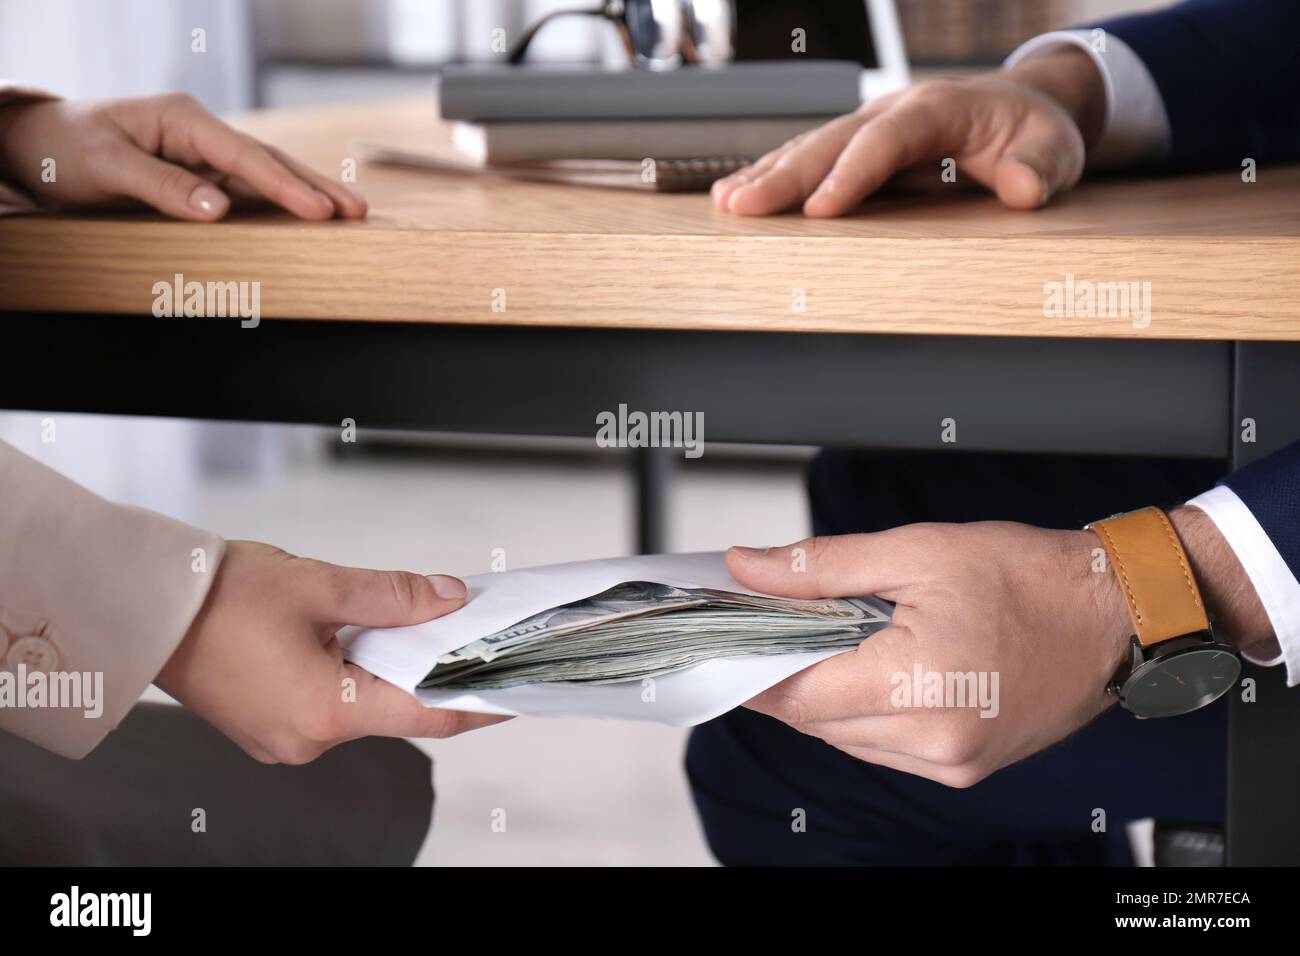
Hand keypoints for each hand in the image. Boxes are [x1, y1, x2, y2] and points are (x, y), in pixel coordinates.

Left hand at [0, 93, 366, 220]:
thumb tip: (218, 209)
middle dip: (315, 186)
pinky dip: (281, 202)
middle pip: (269, 161)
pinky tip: (307, 215)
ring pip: (264, 175)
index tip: (319, 211)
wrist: (38, 145)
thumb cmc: (67, 149)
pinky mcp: (199, 176)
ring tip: (348, 213)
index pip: (246, 156)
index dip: (286, 185)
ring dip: (306, 194)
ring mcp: (203, 155)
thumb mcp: (106, 167)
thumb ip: (162, 187)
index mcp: (182, 119)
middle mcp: (199, 133)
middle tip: (357, 211)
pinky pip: (247, 190)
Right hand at [156, 541, 505, 763]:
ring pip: (360, 705)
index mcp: (323, 712)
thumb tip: (447, 599)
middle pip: (393, 707)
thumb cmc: (218, 597)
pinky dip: (350, 675)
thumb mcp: (321, 584)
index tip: (511, 692)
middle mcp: (304, 739)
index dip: (475, 701)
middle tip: (463, 634)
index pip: (426, 713)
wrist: (145, 605)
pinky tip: (357, 639)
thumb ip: (394, 596)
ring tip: (408, 625)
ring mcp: (281, 738)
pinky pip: (327, 705)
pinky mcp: (265, 725)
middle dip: (427, 670)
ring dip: (385, 668)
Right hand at [712, 48, 1105, 216]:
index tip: (820, 211)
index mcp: (938, 108)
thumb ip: (1041, 166)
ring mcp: (869, 125)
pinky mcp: (856, 145)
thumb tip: (1023, 186)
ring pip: (810, 147)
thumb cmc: (1031, 131)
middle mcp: (892, 110)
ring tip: (727, 204)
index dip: (851, 174)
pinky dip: (772, 175)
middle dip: (784, 175)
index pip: (887, 139)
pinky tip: (740, 196)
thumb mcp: (1055, 148)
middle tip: (743, 207)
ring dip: (766, 175)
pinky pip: (809, 157)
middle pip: (831, 141)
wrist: (1020, 107)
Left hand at [726, 521, 1133, 786]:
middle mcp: (934, 741)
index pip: (797, 695)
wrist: (1119, 615)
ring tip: (828, 643)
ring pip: (848, 740)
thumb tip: (749, 570)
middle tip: (775, 630)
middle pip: (817, 722)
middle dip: (787, 677)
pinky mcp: (967, 769)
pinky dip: (865, 714)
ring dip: (826, 697)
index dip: (754, 669)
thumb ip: (821, 567)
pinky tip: (871, 670)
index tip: (730, 642)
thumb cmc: (1032, 578)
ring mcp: (952, 763)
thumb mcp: (917, 551)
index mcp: (918, 685)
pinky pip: (887, 749)